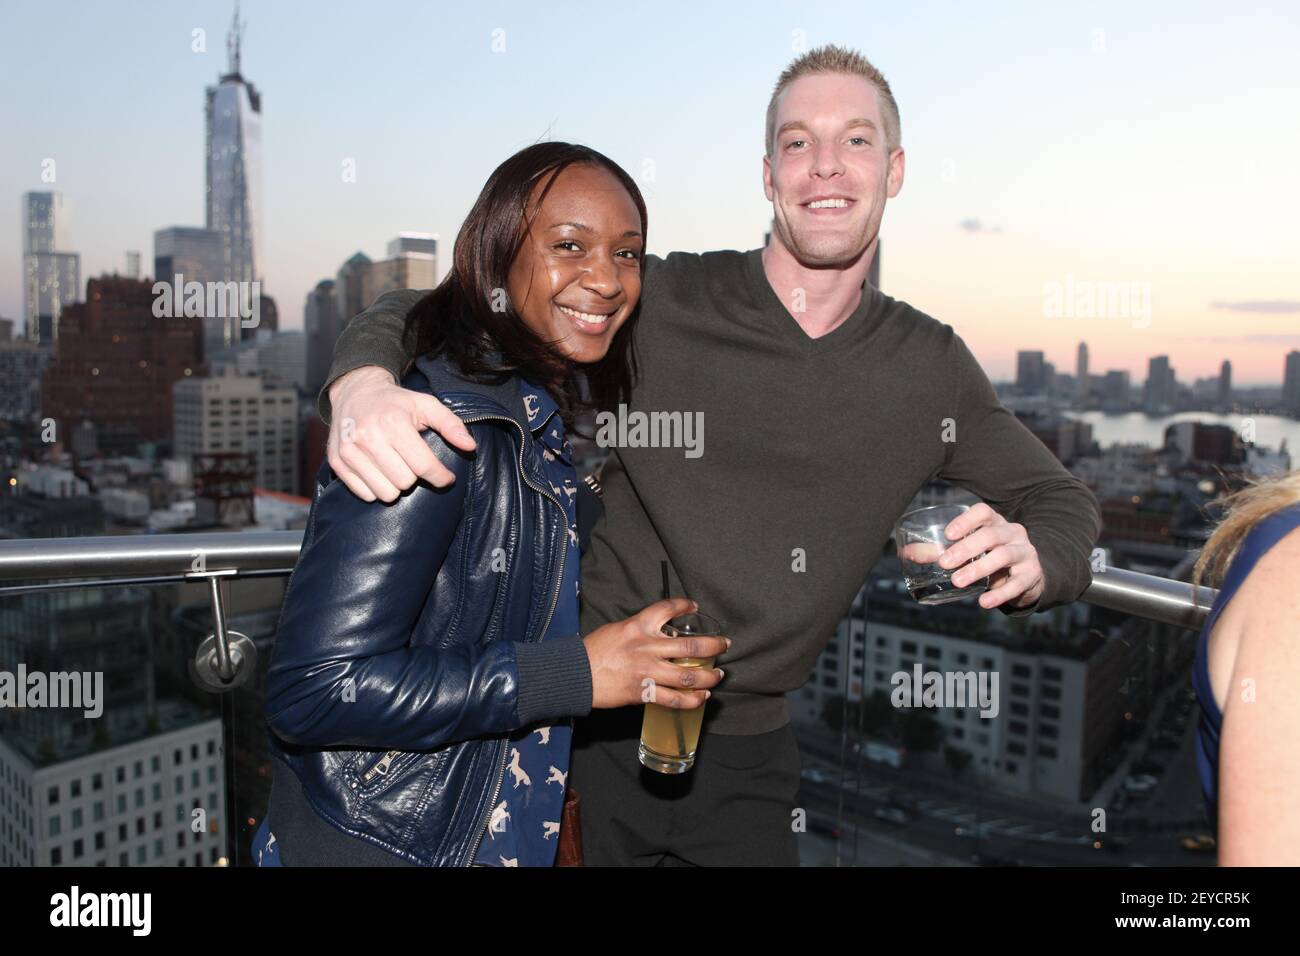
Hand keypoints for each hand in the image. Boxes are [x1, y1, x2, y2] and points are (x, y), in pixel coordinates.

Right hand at [327, 366, 477, 501]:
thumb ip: (451, 424)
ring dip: (397, 486)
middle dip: (415, 477)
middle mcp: (369, 437)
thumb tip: (470, 446)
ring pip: (386, 493)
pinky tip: (379, 471)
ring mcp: (350, 451)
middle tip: (413, 463)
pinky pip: (365, 494)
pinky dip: (377, 488)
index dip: (441, 476)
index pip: (424, 466)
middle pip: (405, 482)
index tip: (446, 477)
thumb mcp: (426, 404)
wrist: (355, 391)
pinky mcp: (338, 462)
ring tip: (397, 467)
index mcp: (393, 423)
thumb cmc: (395, 402)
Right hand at [583, 598, 730, 709]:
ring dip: (708, 677)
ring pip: (687, 675)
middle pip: (690, 646)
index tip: (694, 606)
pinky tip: (701, 697)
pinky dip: (691, 700)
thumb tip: (659, 634)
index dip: (685, 605)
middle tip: (724, 645)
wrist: (575, 675)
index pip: (667, 608)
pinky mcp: (643, 692)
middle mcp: (646, 647)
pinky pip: (674, 699)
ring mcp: (647, 671)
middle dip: (713, 645)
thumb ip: (639, 630)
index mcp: (638, 626)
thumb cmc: (593, 650)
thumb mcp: (617, 629)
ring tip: (718, 676)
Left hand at [938, 502, 1044, 610]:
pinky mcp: (1032, 574)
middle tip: (944, 563)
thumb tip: (908, 553)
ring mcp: (1025, 552)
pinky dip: (999, 594)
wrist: (1028, 575)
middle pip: (990, 535)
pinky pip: (1017, 584)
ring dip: (978, 569)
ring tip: (957, 581)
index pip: (984, 511)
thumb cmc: (990, 556)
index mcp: (995, 522)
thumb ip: (940, 551)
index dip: (966, 521)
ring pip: (1003, 556)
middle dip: (965, 549)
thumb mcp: (970, 551)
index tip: (948, 534)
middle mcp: (1012, 533)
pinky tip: (984, 602)